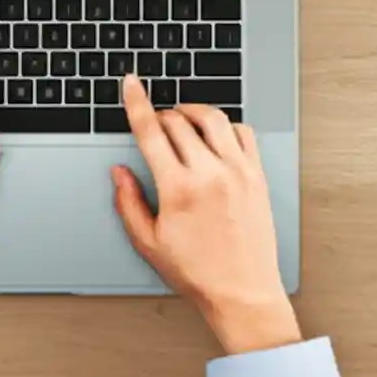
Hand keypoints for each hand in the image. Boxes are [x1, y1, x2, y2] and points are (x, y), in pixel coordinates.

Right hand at [112, 74, 301, 354]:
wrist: (242, 292)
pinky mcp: (257, 176)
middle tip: (155, 125)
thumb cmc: (197, 273)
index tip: (131, 83)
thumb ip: (128, 202)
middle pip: (179, 121)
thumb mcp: (148, 242)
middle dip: (161, 116)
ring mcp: (238, 172)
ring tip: (183, 121)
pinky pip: (242, 132)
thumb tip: (118, 172)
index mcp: (178, 189)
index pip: (151, 130)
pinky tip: (214, 137)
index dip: (136, 102)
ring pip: (213, 118)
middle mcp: (210, 174)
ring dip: (193, 112)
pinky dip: (225, 126)